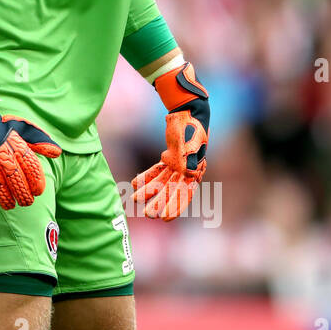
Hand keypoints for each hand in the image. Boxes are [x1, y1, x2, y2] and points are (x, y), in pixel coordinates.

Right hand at [0, 65, 61, 208]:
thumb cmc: (1, 128)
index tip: (38, 191)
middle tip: (26, 202)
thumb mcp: (23, 129)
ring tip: (10, 205)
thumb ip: (40, 141)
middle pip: (13, 177)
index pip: (29, 165)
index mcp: (14, 142)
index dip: (36, 180)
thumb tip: (57, 153)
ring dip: (4, 197)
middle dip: (22, 194)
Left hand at [131, 62, 208, 220]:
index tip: (165, 218)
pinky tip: (135, 183)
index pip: (185, 193)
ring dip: (150, 191)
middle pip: (171, 191)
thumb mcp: (188, 142)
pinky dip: (147, 177)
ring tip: (135, 200)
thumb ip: (185, 156)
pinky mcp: (170, 157)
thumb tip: (181, 169)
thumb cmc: (190, 126)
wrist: (189, 111)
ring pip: (162, 182)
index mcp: (195, 170)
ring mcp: (178, 164)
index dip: (175, 206)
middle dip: (159, 203)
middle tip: (148, 214)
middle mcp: (188, 170)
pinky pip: (157, 170)